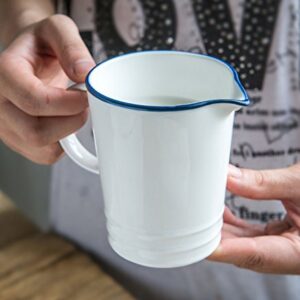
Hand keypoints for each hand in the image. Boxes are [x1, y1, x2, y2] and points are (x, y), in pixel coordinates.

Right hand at [0, 14, 94, 163]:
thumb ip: (72, 46)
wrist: (28, 60)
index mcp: (4, 73)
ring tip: (73, 112)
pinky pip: (45, 155)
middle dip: (71, 122)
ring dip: (68, 134)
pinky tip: (65, 123)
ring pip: (42, 148)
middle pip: (37, 132)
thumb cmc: (41, 46)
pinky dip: (63, 144)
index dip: (70, 104)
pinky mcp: (17, 140)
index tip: (87, 96)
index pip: (35, 101)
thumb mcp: (57, 30)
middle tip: (84, 106)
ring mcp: (5, 125)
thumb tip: (85, 73)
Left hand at [208, 164, 299, 273]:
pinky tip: (220, 211)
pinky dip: (235, 225)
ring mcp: (287, 247)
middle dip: (218, 240)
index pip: (257, 255)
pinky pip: (253, 236)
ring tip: (203, 214)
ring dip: (224, 231)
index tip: (200, 245)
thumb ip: (264, 183)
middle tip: (192, 224)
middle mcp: (294, 255)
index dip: (226, 251)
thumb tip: (227, 176)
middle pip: (246, 252)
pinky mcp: (283, 238)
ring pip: (247, 245)